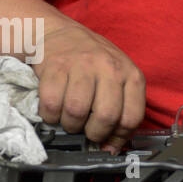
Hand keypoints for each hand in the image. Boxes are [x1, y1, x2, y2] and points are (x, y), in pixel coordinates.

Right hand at [31, 24, 145, 151]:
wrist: (59, 33)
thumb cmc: (92, 62)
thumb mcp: (117, 79)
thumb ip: (121, 110)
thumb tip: (112, 148)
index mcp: (131, 74)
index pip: (132, 117)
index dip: (119, 136)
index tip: (109, 141)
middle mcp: (109, 68)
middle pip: (106, 117)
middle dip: (94, 133)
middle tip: (86, 131)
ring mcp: (82, 65)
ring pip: (77, 112)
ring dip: (70, 125)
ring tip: (69, 120)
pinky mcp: (55, 66)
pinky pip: (52, 103)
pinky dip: (50, 115)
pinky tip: (53, 112)